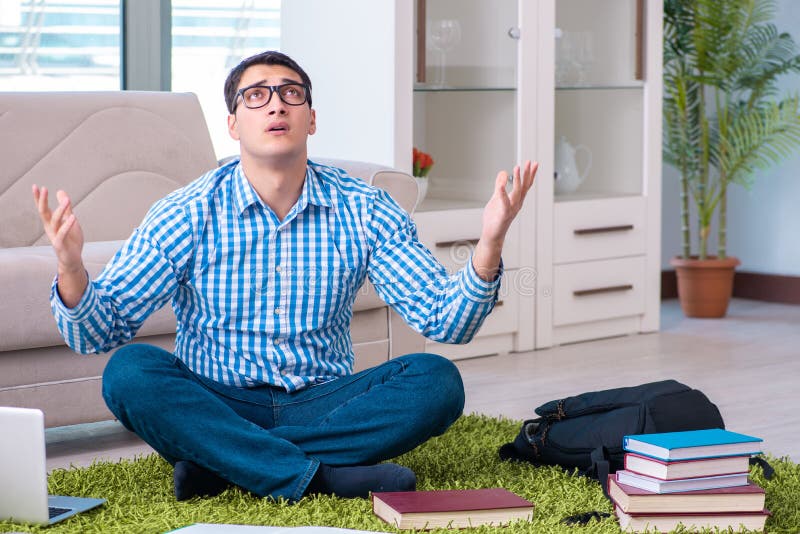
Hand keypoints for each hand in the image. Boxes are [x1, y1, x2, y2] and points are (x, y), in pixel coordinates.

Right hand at [32, 185, 84, 273]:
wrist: (72, 259)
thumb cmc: (71, 240)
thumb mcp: (70, 220)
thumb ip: (66, 208)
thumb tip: (61, 192)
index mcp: (51, 222)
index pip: (43, 208)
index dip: (39, 198)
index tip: (36, 186)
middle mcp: (50, 228)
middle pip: (44, 213)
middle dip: (43, 201)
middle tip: (44, 189)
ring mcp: (54, 236)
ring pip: (55, 221)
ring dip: (60, 210)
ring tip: (67, 200)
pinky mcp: (61, 244)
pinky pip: (63, 233)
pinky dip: (67, 225)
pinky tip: (73, 217)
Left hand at [471, 161, 536, 281]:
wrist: (492, 235)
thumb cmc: (495, 218)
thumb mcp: (496, 198)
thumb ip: (500, 185)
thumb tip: (503, 172)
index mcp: (516, 200)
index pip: (525, 185)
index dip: (529, 174)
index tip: (534, 163)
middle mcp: (517, 204)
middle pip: (524, 187)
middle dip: (528, 174)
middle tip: (531, 162)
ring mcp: (511, 209)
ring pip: (517, 193)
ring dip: (518, 180)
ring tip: (517, 168)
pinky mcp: (503, 215)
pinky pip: (504, 203)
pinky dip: (503, 194)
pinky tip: (502, 186)